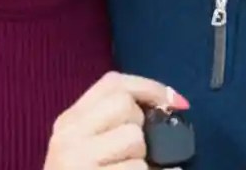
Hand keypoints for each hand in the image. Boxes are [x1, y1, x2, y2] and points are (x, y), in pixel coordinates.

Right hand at [44, 71, 188, 168]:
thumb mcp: (87, 150)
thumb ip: (112, 125)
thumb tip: (169, 105)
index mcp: (68, 123)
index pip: (112, 83)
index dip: (150, 87)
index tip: (177, 103)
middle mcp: (68, 137)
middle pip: (125, 107)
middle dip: (141, 130)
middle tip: (132, 156)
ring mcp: (78, 161)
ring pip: (133, 139)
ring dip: (142, 162)